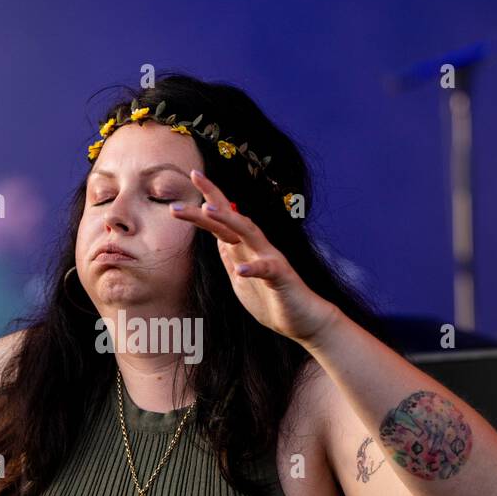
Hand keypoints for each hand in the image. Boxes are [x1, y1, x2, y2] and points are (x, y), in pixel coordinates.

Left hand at [169, 169, 338, 344]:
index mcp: (245, 248)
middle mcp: (257, 247)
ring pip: (249, 233)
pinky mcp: (282, 278)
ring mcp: (270, 259)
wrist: (304, 321)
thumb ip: (231, 258)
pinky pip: (266, 270)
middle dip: (211, 199)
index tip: (192, 174)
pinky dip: (253, 268)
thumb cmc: (272, 300)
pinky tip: (240, 270)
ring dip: (228, 220)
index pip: (223, 219)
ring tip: (208, 209)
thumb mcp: (242, 280)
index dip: (208, 197)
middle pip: (232, 218)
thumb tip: (217, 239)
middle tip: (193, 176)